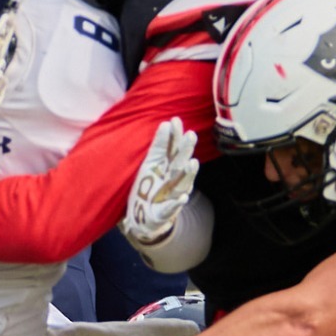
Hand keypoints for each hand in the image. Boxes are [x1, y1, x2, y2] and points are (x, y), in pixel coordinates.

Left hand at [122, 118, 197, 246]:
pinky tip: (182, 198)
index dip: (175, 135)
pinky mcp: (165, 212)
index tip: (175, 120)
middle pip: (180, 163)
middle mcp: (174, 178)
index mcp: (168, 166)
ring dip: (188, 173)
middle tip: (190, 135)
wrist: (143, 216)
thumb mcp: (151, 163)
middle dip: (185, 150)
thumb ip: (159, 145)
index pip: (173, 148)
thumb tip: (166, 123)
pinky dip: (176, 204)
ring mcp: (172, 195)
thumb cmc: (150, 185)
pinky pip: (171, 208)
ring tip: (192, 163)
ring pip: (182, 183)